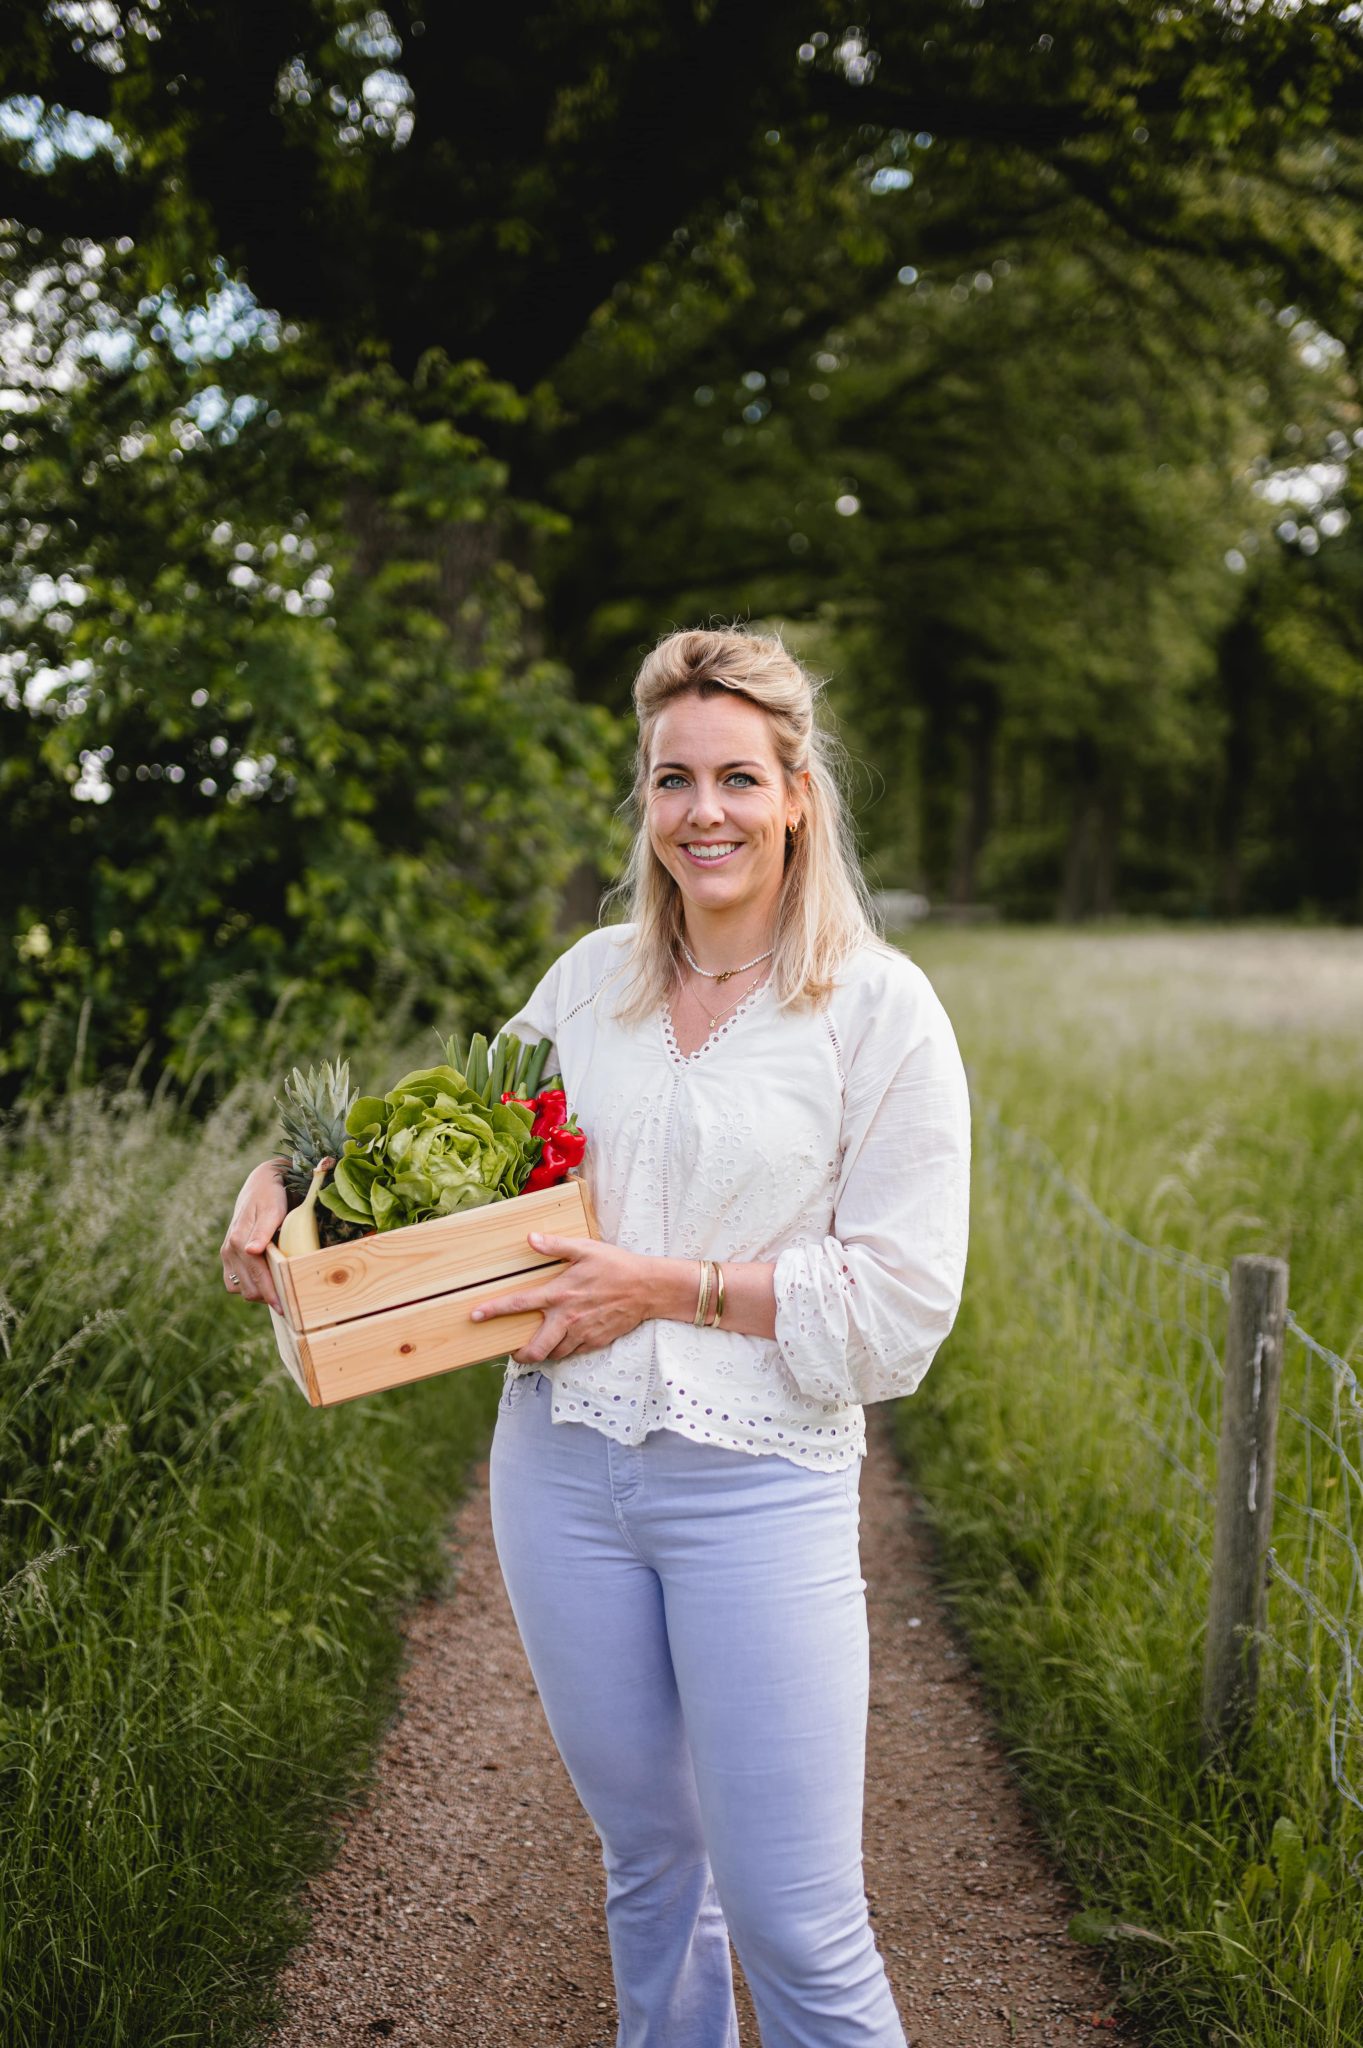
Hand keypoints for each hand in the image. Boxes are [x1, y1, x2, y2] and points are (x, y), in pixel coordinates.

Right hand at [219, 1160, 289, 1311]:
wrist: (260, 1184)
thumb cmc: (271, 1196)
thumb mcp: (272, 1210)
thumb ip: (263, 1231)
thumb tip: (251, 1251)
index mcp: (239, 1240)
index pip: (258, 1276)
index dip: (272, 1294)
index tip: (285, 1308)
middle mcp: (229, 1249)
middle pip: (249, 1288)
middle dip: (268, 1297)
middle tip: (290, 1304)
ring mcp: (226, 1254)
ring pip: (241, 1289)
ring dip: (259, 1293)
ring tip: (280, 1293)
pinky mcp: (228, 1256)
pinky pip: (235, 1283)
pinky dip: (249, 1287)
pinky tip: (266, 1283)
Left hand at [470, 1231, 648, 1364]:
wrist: (648, 1288)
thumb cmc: (616, 1266)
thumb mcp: (585, 1249)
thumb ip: (555, 1245)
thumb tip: (530, 1238)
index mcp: (559, 1294)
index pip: (519, 1304)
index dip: (494, 1311)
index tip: (475, 1316)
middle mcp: (567, 1318)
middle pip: (534, 1348)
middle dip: (519, 1354)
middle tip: (512, 1350)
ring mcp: (582, 1334)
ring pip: (553, 1355)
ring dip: (541, 1353)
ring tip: (536, 1345)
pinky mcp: (595, 1342)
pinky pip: (572, 1354)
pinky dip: (563, 1351)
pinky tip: (563, 1342)